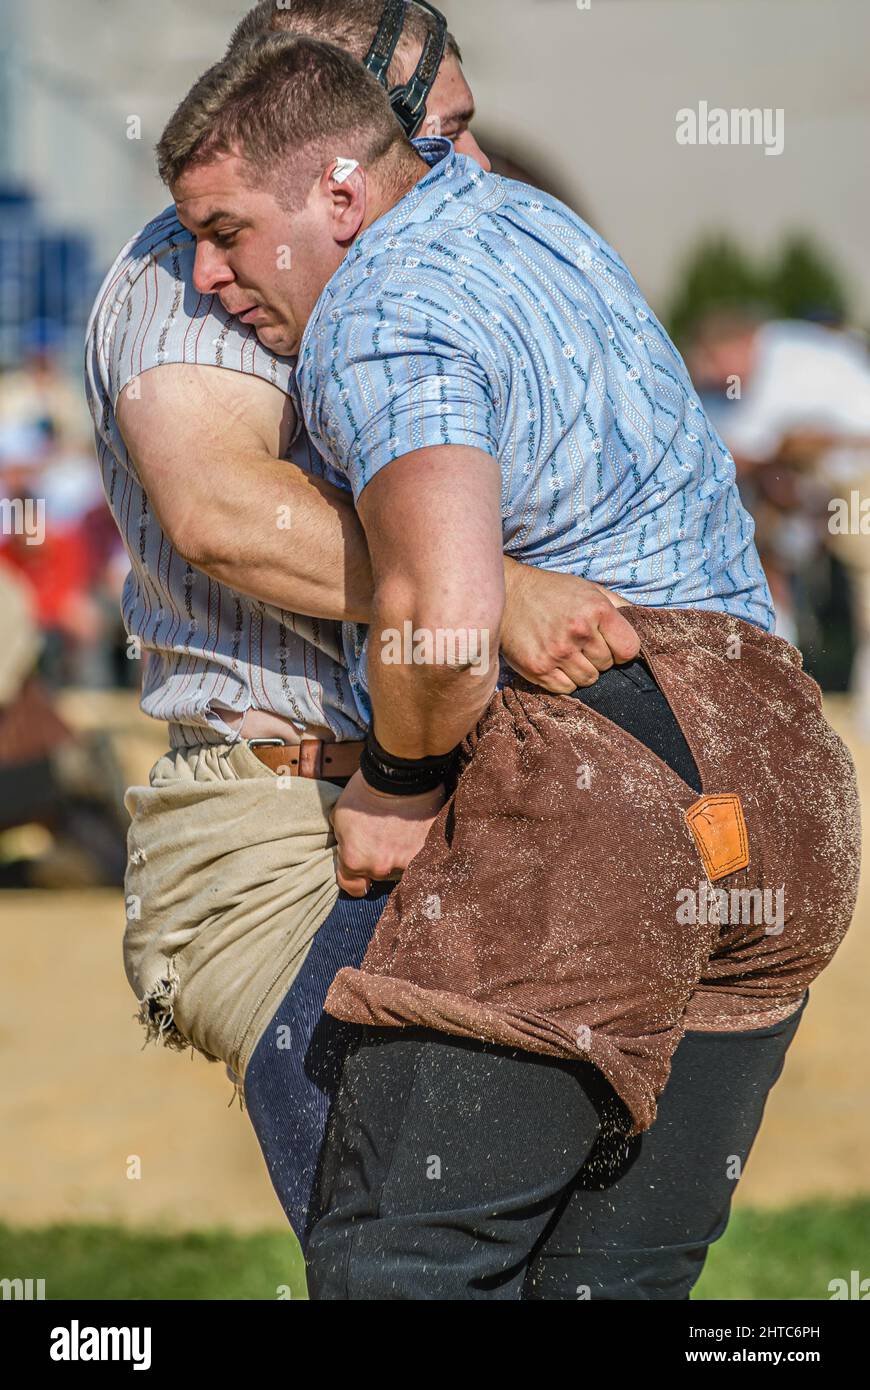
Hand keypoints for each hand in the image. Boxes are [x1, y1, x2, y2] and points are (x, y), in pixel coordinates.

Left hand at [330, 770, 446, 896]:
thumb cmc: (364, 791)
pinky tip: (415, 831)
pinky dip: (418, 847)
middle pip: (379, 875)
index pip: (353, 887)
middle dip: (379, 860)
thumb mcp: (339, 817)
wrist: (398, 775)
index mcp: (356, 860)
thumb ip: (344, 843)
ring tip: (400, 832)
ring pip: (401, 868)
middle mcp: (381, 867)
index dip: (355, 877)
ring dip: (400, 855)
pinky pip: (422, 857)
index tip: (360, 867)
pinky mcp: (428, 849)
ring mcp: (407, 860)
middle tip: (382, 836)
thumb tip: (349, 851)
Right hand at [501, 563, 640, 692]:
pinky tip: (553, 660)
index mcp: (596, 610)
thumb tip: (645, 621)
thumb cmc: (552, 591)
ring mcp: (557, 653)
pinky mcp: (538, 669)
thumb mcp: (589, 589)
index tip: (609, 643)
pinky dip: (563, 679)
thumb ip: (618, 606)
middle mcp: (578, 632)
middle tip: (579, 641)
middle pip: (607, 665)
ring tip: (566, 650)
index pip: (629, 649)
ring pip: (588, 679)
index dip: (621, 648)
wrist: (507, 594)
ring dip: (581, 669)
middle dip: (597, 656)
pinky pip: (566, 688)